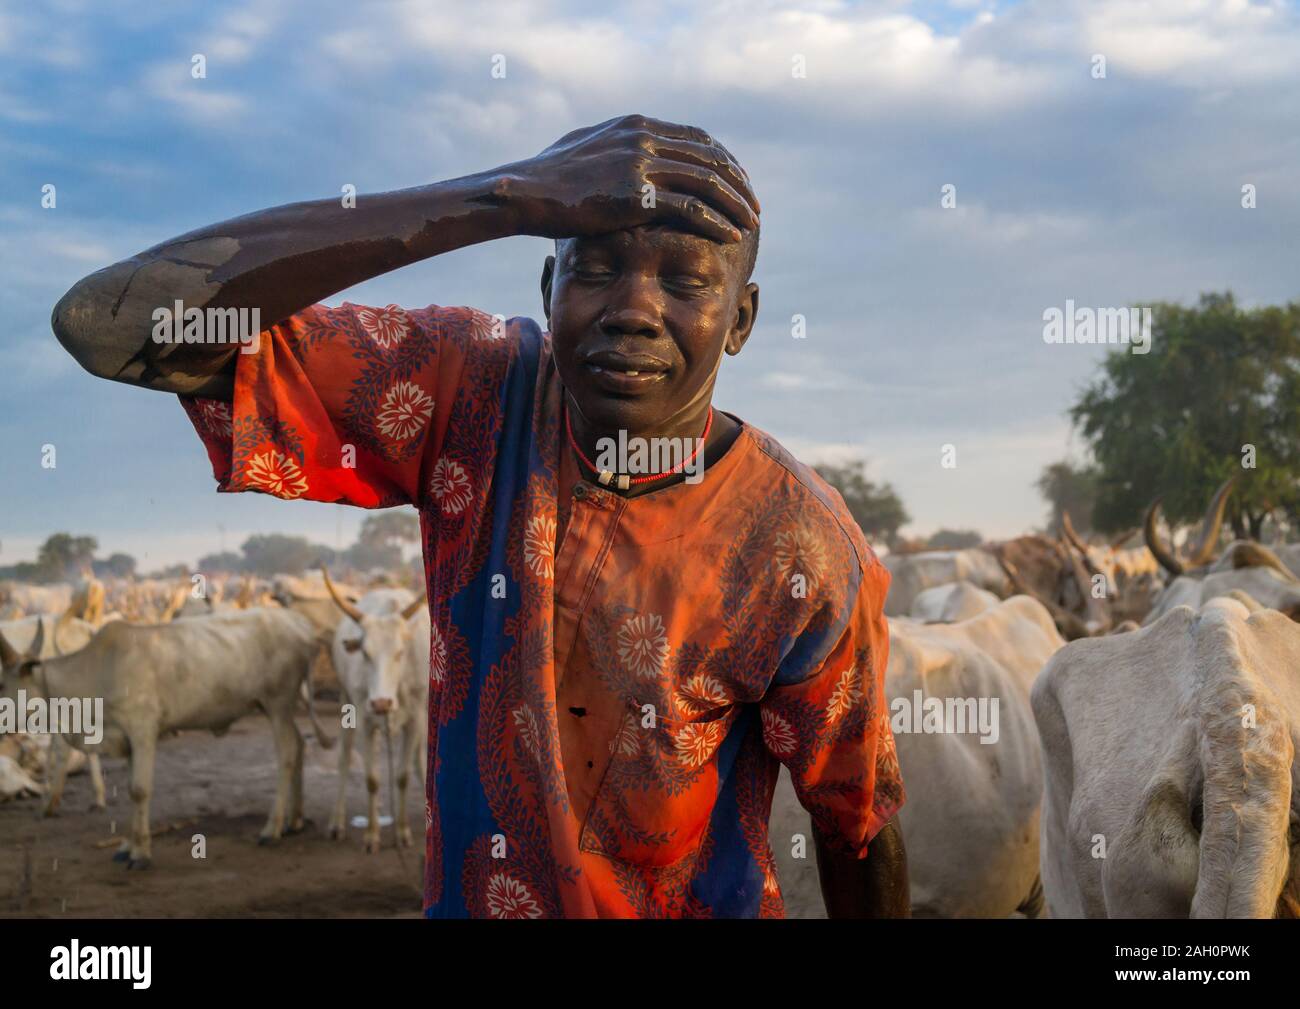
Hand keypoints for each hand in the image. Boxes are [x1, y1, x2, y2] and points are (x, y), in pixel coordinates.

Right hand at [506, 114, 759, 243]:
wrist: (526, 192)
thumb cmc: (546, 179)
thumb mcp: (584, 150)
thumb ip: (612, 149)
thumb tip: (621, 154)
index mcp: (636, 125)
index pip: (696, 138)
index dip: (722, 161)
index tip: (735, 181)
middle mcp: (644, 138)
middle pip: (710, 158)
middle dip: (736, 183)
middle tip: (752, 204)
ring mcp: (641, 164)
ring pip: (707, 182)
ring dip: (735, 203)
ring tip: (751, 222)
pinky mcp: (637, 195)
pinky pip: (690, 208)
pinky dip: (715, 222)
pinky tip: (731, 235)